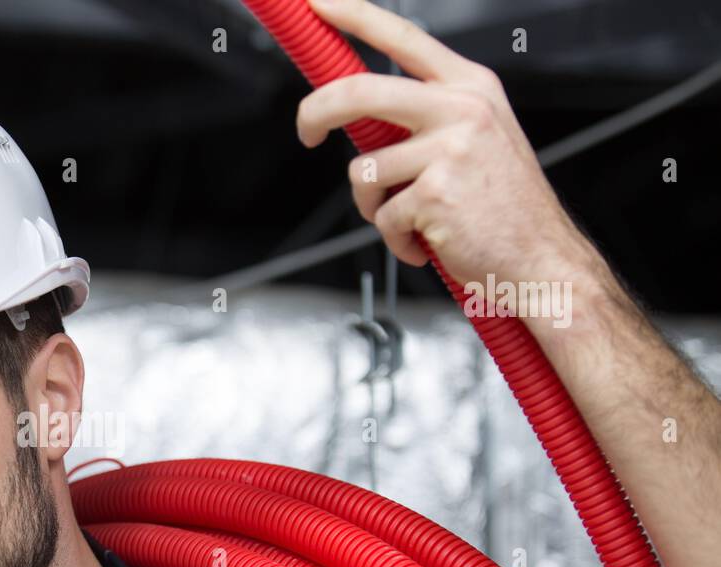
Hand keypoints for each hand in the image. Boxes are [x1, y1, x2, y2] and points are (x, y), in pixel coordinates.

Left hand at [297, 0, 596, 289]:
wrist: (541, 258)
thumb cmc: (503, 206)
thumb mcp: (475, 137)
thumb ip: (423, 115)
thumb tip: (357, 111)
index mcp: (470, 87)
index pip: (402, 36)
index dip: (353, 15)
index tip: (317, 4)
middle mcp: (462, 109)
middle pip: (358, 91)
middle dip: (315, 112)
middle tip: (306, 132)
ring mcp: (449, 149)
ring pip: (363, 170)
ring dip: (372, 205)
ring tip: (411, 217)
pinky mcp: (435, 193)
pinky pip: (382, 217)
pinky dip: (396, 239)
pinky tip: (429, 240)